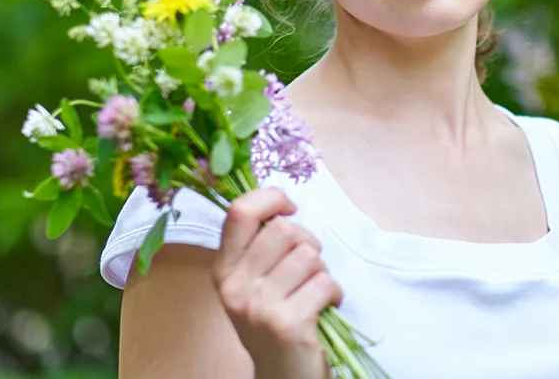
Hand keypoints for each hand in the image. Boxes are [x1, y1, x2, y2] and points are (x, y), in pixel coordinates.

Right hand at [212, 188, 341, 378]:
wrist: (282, 377)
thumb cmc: (275, 322)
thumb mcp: (254, 284)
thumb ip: (259, 247)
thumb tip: (281, 204)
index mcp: (224, 270)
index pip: (239, 212)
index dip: (270, 198)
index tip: (289, 207)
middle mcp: (235, 287)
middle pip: (283, 230)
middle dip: (308, 241)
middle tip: (309, 266)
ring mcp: (258, 306)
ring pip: (308, 255)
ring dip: (322, 271)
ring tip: (313, 292)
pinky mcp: (286, 323)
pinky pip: (325, 282)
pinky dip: (334, 293)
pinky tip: (323, 308)